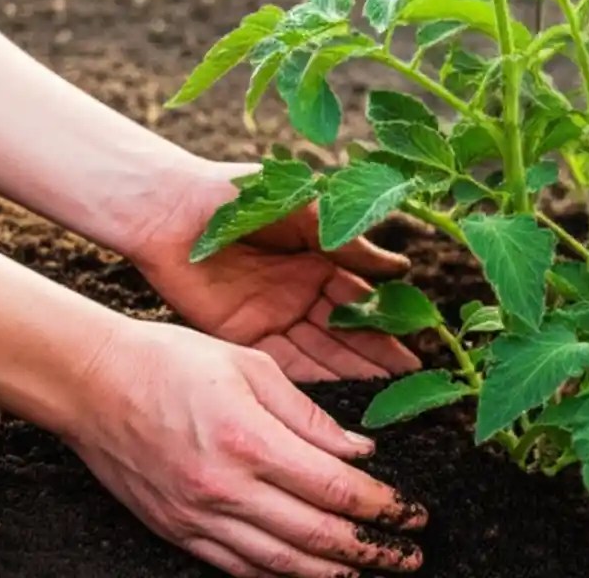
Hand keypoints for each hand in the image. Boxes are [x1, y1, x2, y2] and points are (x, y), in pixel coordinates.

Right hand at [71, 320, 425, 576]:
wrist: (92, 383)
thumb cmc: (172, 361)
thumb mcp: (251, 367)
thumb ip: (309, 416)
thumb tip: (359, 452)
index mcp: (250, 441)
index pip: (335, 489)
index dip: (383, 508)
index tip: (414, 514)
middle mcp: (226, 488)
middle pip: (317, 536)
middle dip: (372, 551)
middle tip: (409, 557)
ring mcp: (199, 517)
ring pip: (281, 564)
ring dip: (333, 575)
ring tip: (370, 575)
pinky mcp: (177, 530)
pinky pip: (239, 567)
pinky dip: (280, 577)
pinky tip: (309, 575)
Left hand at [127, 160, 420, 382]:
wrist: (172, 208)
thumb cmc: (244, 195)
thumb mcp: (308, 210)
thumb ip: (352, 242)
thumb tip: (401, 268)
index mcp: (320, 257)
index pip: (362, 298)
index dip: (388, 323)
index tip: (416, 348)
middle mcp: (301, 290)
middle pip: (346, 331)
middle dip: (377, 355)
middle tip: (411, 382)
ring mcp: (273, 314)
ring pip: (321, 350)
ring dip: (352, 371)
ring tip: (387, 394)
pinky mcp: (243, 334)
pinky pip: (284, 362)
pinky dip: (313, 378)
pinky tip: (340, 394)